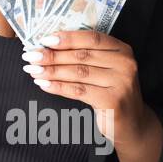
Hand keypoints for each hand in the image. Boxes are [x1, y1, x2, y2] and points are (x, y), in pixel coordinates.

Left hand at [20, 29, 148, 144]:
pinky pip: (78, 91)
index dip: (66, 38)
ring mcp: (121, 83)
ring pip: (78, 73)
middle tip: (29, 55)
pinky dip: (58, 86)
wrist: (132, 124)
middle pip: (81, 56)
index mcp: (122, 50)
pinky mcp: (113, 101)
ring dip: (51, 70)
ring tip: (32, 70)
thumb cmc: (110, 91)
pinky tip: (43, 84)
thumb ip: (85, 56)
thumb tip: (48, 46)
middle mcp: (125, 64)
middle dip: (52, 55)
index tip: (43, 39)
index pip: (91, 38)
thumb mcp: (104, 69)